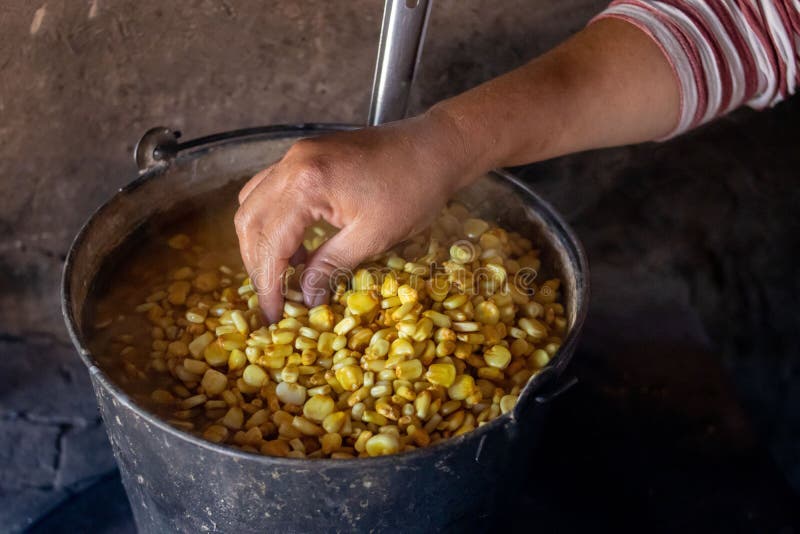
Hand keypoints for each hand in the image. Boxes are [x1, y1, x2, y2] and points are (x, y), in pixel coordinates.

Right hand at [235, 109, 476, 322]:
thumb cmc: (414, 190)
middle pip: (250, 221)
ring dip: (261, 241)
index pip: (269, 241)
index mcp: (306, 184)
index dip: (267, 283)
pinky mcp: (305, 155)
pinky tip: (297, 243)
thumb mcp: (373, 236)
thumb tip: (306, 297)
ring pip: (252, 203)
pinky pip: (269, 189)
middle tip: (274, 298)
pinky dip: (273, 219)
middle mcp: (291, 164)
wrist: (436, 147)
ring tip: (286, 273)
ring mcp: (295, 155)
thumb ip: (331, 266)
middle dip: (258, 264)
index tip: (273, 313)